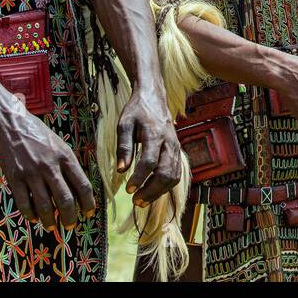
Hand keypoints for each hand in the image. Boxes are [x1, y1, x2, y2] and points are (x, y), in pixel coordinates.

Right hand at [0, 101, 96, 228]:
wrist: (10, 124)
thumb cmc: (38, 135)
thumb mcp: (60, 145)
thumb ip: (69, 166)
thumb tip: (79, 191)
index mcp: (65, 157)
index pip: (82, 186)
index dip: (88, 203)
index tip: (88, 213)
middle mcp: (50, 166)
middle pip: (65, 200)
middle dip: (70, 218)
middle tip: (71, 226)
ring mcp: (31, 173)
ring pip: (45, 206)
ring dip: (50, 221)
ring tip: (53, 226)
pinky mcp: (15, 178)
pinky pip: (24, 204)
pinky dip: (31, 215)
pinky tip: (34, 218)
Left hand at [116, 89, 182, 207]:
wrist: (154, 97)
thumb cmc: (137, 110)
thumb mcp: (124, 123)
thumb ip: (123, 146)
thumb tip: (121, 170)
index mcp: (155, 134)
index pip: (150, 162)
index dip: (139, 178)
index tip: (128, 190)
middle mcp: (169, 142)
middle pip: (165, 173)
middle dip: (151, 191)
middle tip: (135, 201)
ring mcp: (176, 147)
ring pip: (173, 176)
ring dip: (159, 192)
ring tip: (142, 200)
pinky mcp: (177, 151)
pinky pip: (176, 173)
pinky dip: (166, 186)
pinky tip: (153, 191)